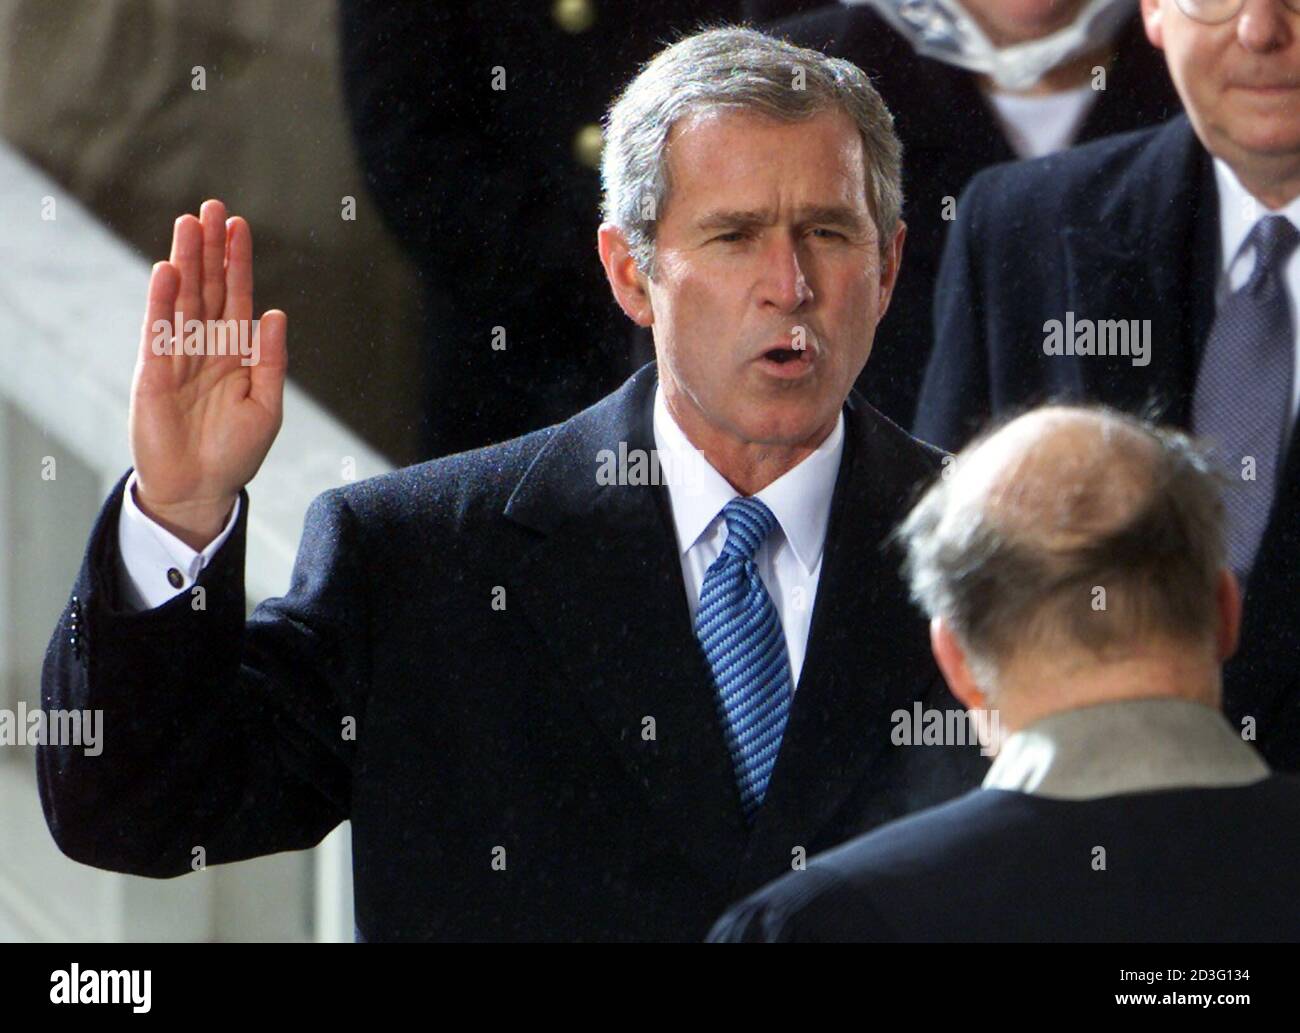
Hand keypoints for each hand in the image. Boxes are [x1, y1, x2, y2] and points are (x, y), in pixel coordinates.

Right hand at [127, 199, 286, 549]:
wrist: (202, 489)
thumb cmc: (237, 453)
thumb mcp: (267, 406)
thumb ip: (271, 361)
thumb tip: (275, 315)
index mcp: (237, 353)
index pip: (237, 297)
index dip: (238, 263)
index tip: (239, 226)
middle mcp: (206, 347)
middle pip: (207, 287)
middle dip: (210, 248)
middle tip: (212, 207)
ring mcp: (178, 357)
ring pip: (182, 299)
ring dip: (185, 261)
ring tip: (188, 223)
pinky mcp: (154, 372)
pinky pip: (158, 330)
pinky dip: (163, 300)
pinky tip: (168, 270)